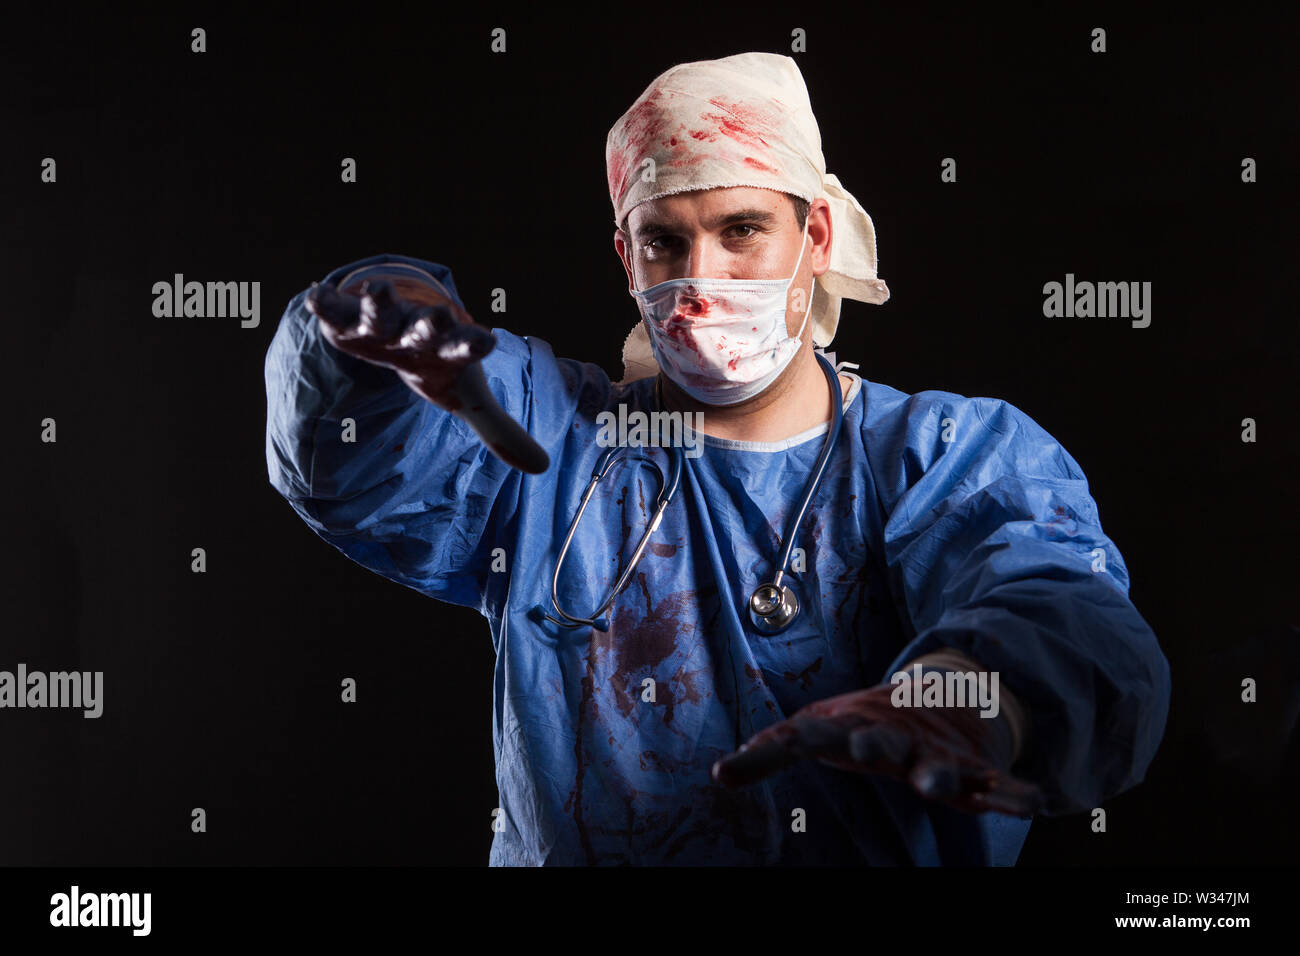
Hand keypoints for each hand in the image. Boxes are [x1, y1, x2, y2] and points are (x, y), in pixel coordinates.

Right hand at [305, 277, 548, 473]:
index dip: (474, 344)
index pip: (467, 345)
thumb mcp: (466, 396)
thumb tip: (542, 468)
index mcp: (448, 348)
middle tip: (441, 314)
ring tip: (378, 290)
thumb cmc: (436, 363)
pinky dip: (326, 303)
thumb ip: (499, 429)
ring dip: (380, 302)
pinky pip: (335, 309)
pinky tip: (318, 295)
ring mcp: (383, 321)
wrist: (398, 321)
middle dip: (432, 322)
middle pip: (426, 326)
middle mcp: (417, 330)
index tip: (489, 341)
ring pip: (382, 311)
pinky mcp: (347, 318)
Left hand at [711, 683, 1044, 816]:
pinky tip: (1032, 802)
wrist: (939, 696)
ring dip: (941, 775)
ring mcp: (934, 752)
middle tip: (867, 751)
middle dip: (875, 745)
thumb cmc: (860, 723)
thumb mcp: (816, 730)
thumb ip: (769, 753)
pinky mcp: (974, 770)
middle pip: (881, 742)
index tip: (757, 757)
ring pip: (940, 766)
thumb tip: (718, 775)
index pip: (808, 734)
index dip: (783, 746)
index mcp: (847, 727)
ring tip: (943, 787)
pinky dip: (1013, 793)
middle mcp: (892, 737)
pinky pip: (997, 784)